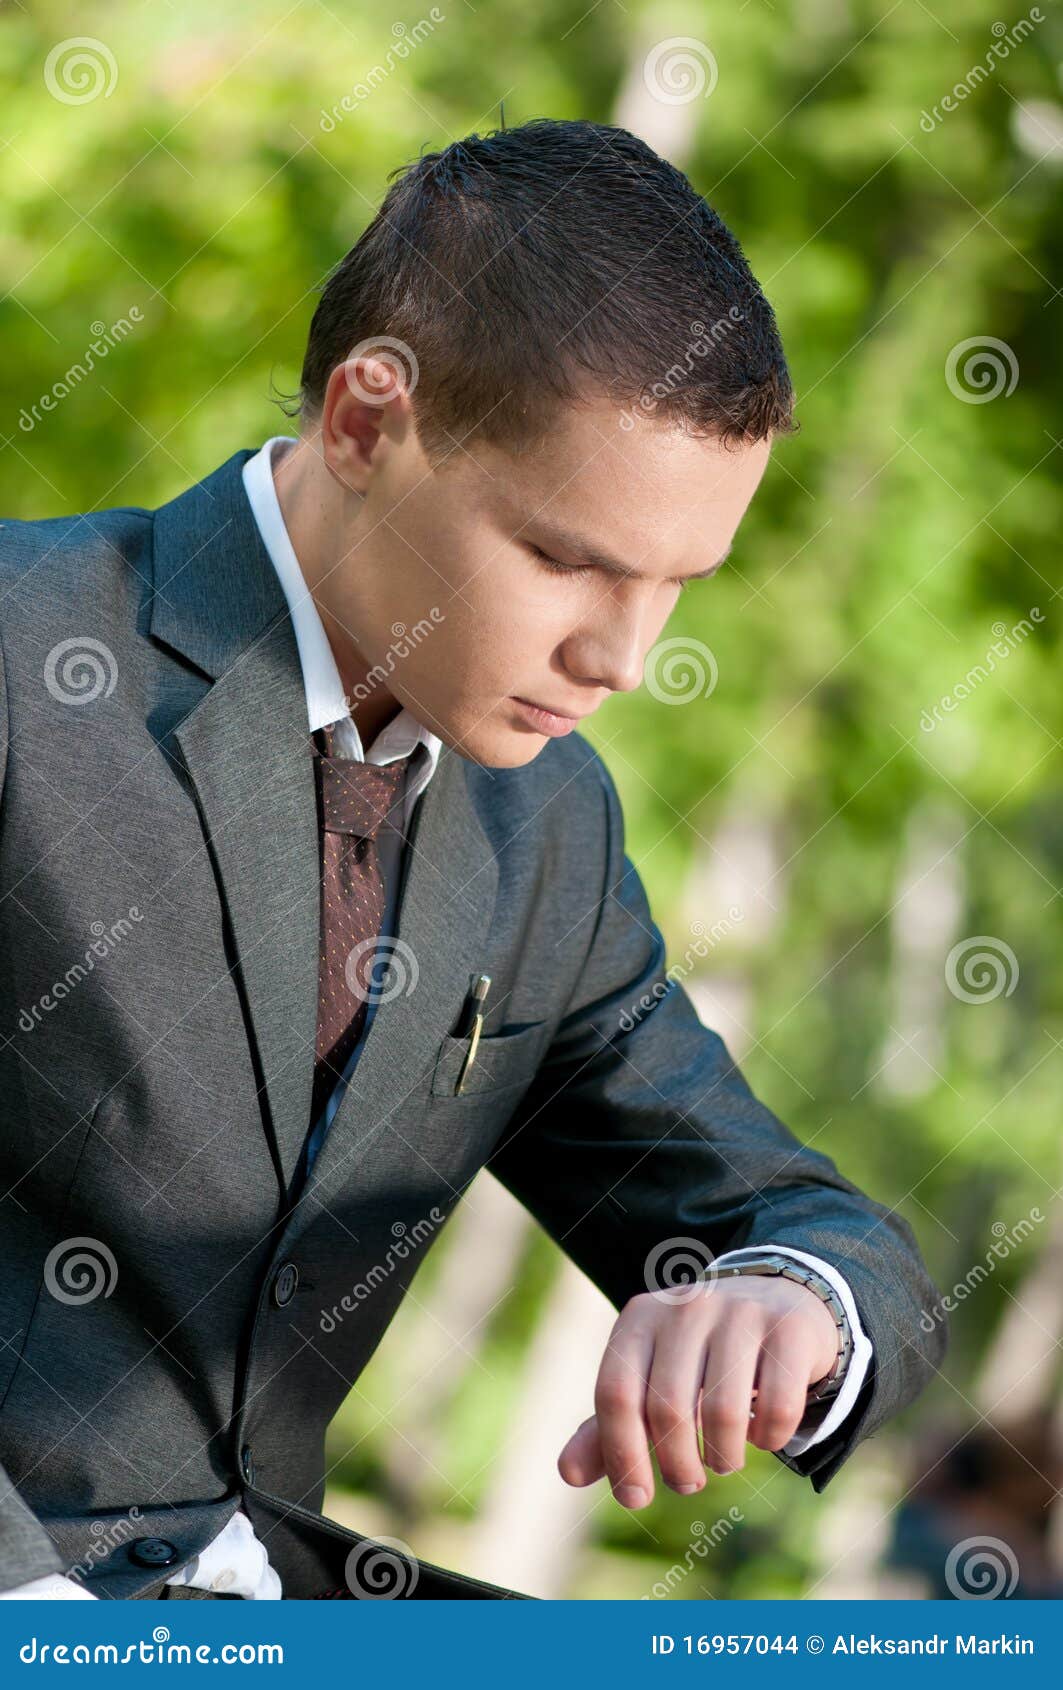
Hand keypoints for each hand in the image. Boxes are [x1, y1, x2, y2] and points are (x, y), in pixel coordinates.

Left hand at [558, 1275, 840, 1507]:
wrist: (776, 1299)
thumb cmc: (699, 1356)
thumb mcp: (650, 1378)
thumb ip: (609, 1425)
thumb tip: (567, 1473)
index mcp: (641, 1317)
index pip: (615, 1393)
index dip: (622, 1454)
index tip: (637, 1498)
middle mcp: (687, 1306)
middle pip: (667, 1409)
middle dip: (676, 1465)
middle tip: (687, 1480)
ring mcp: (740, 1311)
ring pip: (723, 1413)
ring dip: (723, 1458)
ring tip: (723, 1460)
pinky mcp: (788, 1327)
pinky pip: (776, 1408)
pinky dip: (769, 1438)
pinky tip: (762, 1432)